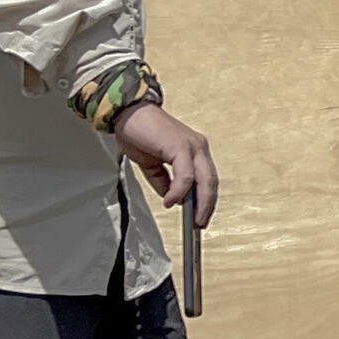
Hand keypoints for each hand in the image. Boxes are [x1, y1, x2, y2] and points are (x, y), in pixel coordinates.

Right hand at [116, 101, 218, 228]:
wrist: (127, 113)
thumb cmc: (140, 134)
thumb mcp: (152, 165)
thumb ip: (163, 181)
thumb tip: (172, 200)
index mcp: (195, 151)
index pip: (208, 180)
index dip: (206, 201)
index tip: (201, 219)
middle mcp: (198, 148)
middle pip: (211, 183)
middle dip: (207, 206)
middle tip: (200, 225)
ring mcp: (192, 146)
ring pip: (204, 180)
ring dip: (200, 204)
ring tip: (192, 220)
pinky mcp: (180, 146)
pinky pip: (186, 175)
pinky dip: (179, 191)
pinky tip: (170, 202)